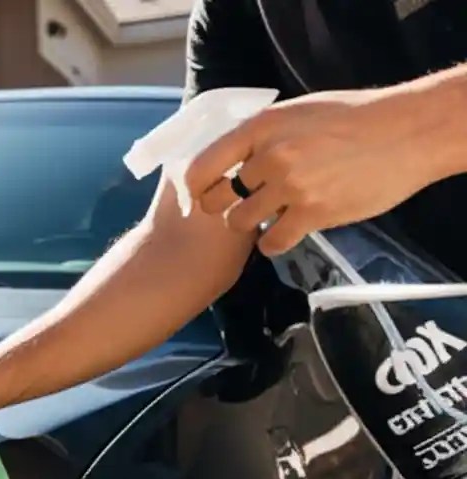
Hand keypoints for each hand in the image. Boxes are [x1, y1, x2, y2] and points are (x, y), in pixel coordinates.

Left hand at [185, 87, 441, 254]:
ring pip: (241, 222)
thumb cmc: (354, 117)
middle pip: (218, 199)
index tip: (197, 195)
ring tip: (267, 217)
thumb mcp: (297, 112)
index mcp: (261, 127)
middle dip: (222, 208)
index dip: (194, 186)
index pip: (203, 165)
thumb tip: (231, 156)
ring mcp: (291, 187)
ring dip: (250, 225)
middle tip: (235, 208)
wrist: (406, 133)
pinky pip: (272, 242)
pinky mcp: (314, 213)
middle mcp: (270, 157)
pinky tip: (285, 234)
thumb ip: (262, 135)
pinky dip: (273, 243)